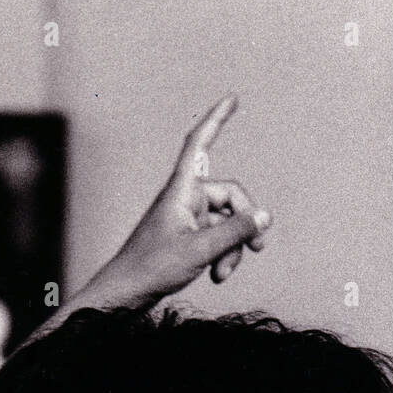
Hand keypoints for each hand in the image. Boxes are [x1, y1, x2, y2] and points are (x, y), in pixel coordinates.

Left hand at [88, 95, 270, 306]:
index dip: (216, 120)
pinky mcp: (189, 237)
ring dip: (233, 248)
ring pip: (227, 223)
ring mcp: (188, 218)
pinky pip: (218, 238)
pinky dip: (223, 256)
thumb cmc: (153, 267)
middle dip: (245, 224)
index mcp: (182, 190)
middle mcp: (186, 198)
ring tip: (222, 273)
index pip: (200, 144)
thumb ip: (236, 231)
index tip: (232, 99)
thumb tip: (265, 216)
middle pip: (231, 197)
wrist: (127, 292)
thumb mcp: (201, 249)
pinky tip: (215, 275)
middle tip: (258, 249)